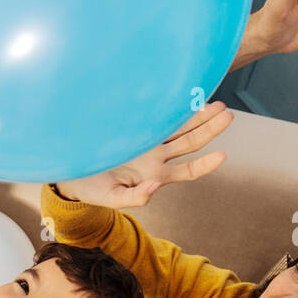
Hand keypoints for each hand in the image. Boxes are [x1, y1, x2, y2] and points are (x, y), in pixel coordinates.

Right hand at [53, 102, 233, 209]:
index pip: (188, 171)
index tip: (223, 155)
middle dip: (210, 129)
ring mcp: (149, 141)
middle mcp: (156, 157)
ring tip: (219, 105)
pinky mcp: (137, 127)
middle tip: (226, 115)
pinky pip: (162, 116)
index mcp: (154, 175)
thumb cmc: (91, 189)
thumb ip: (134, 198)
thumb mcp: (111, 199)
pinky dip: (177, 108)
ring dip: (200, 116)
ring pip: (181, 128)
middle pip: (191, 143)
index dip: (206, 164)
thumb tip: (156, 187)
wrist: (72, 172)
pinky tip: (190, 97)